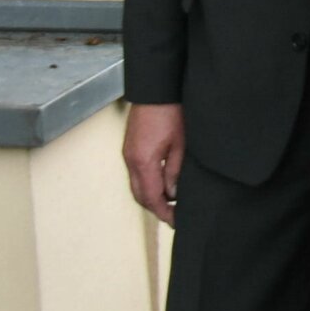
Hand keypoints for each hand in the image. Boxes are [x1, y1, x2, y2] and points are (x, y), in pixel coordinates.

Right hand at [121, 103, 184, 225]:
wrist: (157, 89)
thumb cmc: (172, 112)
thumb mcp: (181, 144)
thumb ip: (175, 171)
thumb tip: (173, 193)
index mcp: (143, 162)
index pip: (151, 198)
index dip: (163, 212)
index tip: (176, 221)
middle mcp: (131, 160)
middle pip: (140, 195)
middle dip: (156, 208)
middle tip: (175, 215)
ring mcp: (128, 154)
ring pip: (137, 185)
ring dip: (152, 196)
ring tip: (172, 201)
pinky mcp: (130, 147)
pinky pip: (137, 174)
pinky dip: (148, 183)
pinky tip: (163, 182)